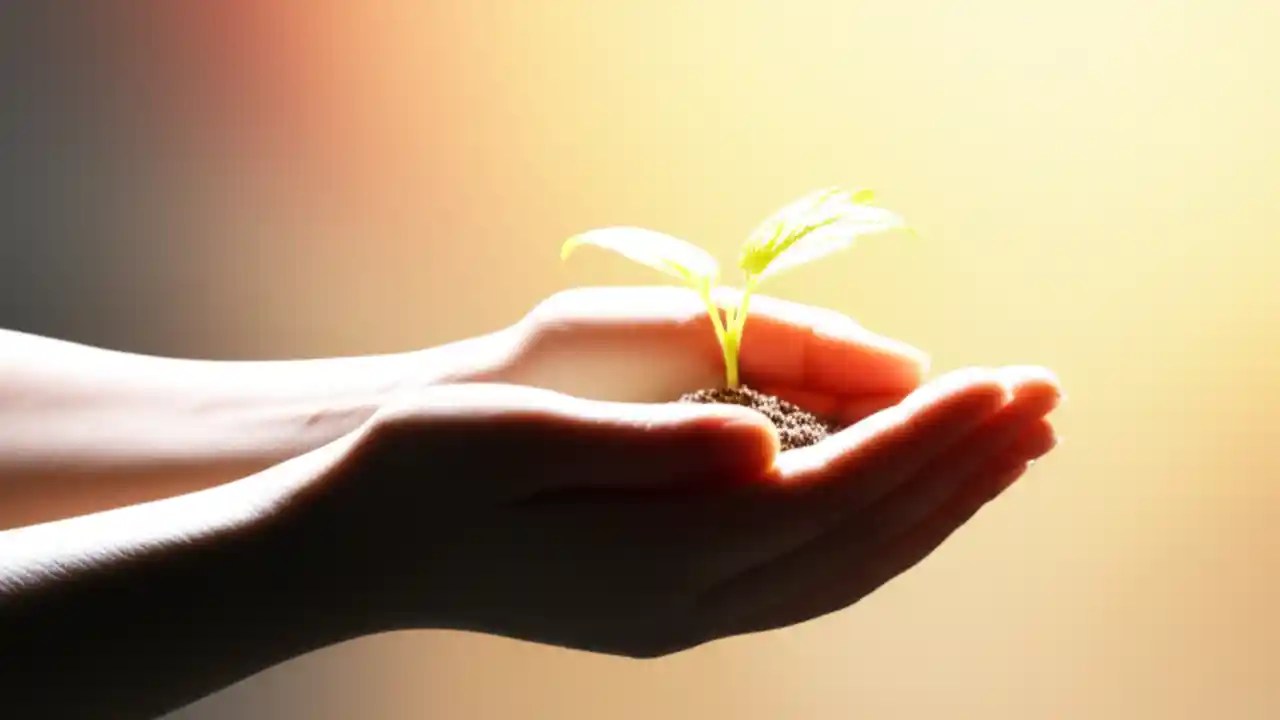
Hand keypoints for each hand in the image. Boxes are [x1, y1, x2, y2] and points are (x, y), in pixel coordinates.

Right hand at [280, 289, 1059, 656]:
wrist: (353, 551)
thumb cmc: (420, 474)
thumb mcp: (518, 435)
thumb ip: (650, 446)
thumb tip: (764, 440)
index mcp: (659, 553)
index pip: (833, 491)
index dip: (926, 436)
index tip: (1003, 381)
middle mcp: (687, 600)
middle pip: (860, 537)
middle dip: (959, 469)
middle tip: (1043, 406)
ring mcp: (680, 614)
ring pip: (843, 567)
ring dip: (931, 510)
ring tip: (1001, 456)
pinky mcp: (664, 606)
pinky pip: (803, 576)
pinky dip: (872, 537)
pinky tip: (895, 505)